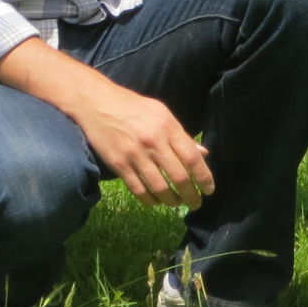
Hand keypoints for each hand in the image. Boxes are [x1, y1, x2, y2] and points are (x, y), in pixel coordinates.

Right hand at [74, 85, 214, 209]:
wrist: (98, 103)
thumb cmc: (134, 107)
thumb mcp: (162, 114)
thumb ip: (182, 135)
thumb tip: (203, 153)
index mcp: (168, 128)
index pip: (192, 158)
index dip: (204, 177)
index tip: (209, 190)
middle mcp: (154, 142)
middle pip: (178, 177)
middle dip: (190, 195)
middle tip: (195, 203)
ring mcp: (135, 155)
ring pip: (159, 187)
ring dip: (171, 201)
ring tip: (177, 203)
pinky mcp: (119, 164)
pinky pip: (138, 189)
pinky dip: (149, 200)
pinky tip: (156, 202)